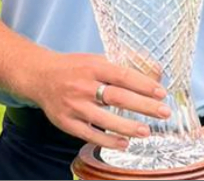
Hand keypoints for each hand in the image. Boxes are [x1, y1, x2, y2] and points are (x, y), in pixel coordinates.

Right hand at [19, 52, 169, 150]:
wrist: (39, 76)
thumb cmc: (74, 68)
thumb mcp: (96, 59)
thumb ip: (125, 63)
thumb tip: (157, 70)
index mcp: (92, 66)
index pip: (122, 75)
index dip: (143, 84)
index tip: (161, 92)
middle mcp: (82, 85)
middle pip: (116, 97)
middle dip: (143, 105)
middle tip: (164, 112)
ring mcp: (73, 105)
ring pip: (103, 119)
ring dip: (127, 126)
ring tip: (146, 131)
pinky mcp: (66, 122)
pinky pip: (89, 134)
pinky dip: (108, 141)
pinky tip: (124, 143)